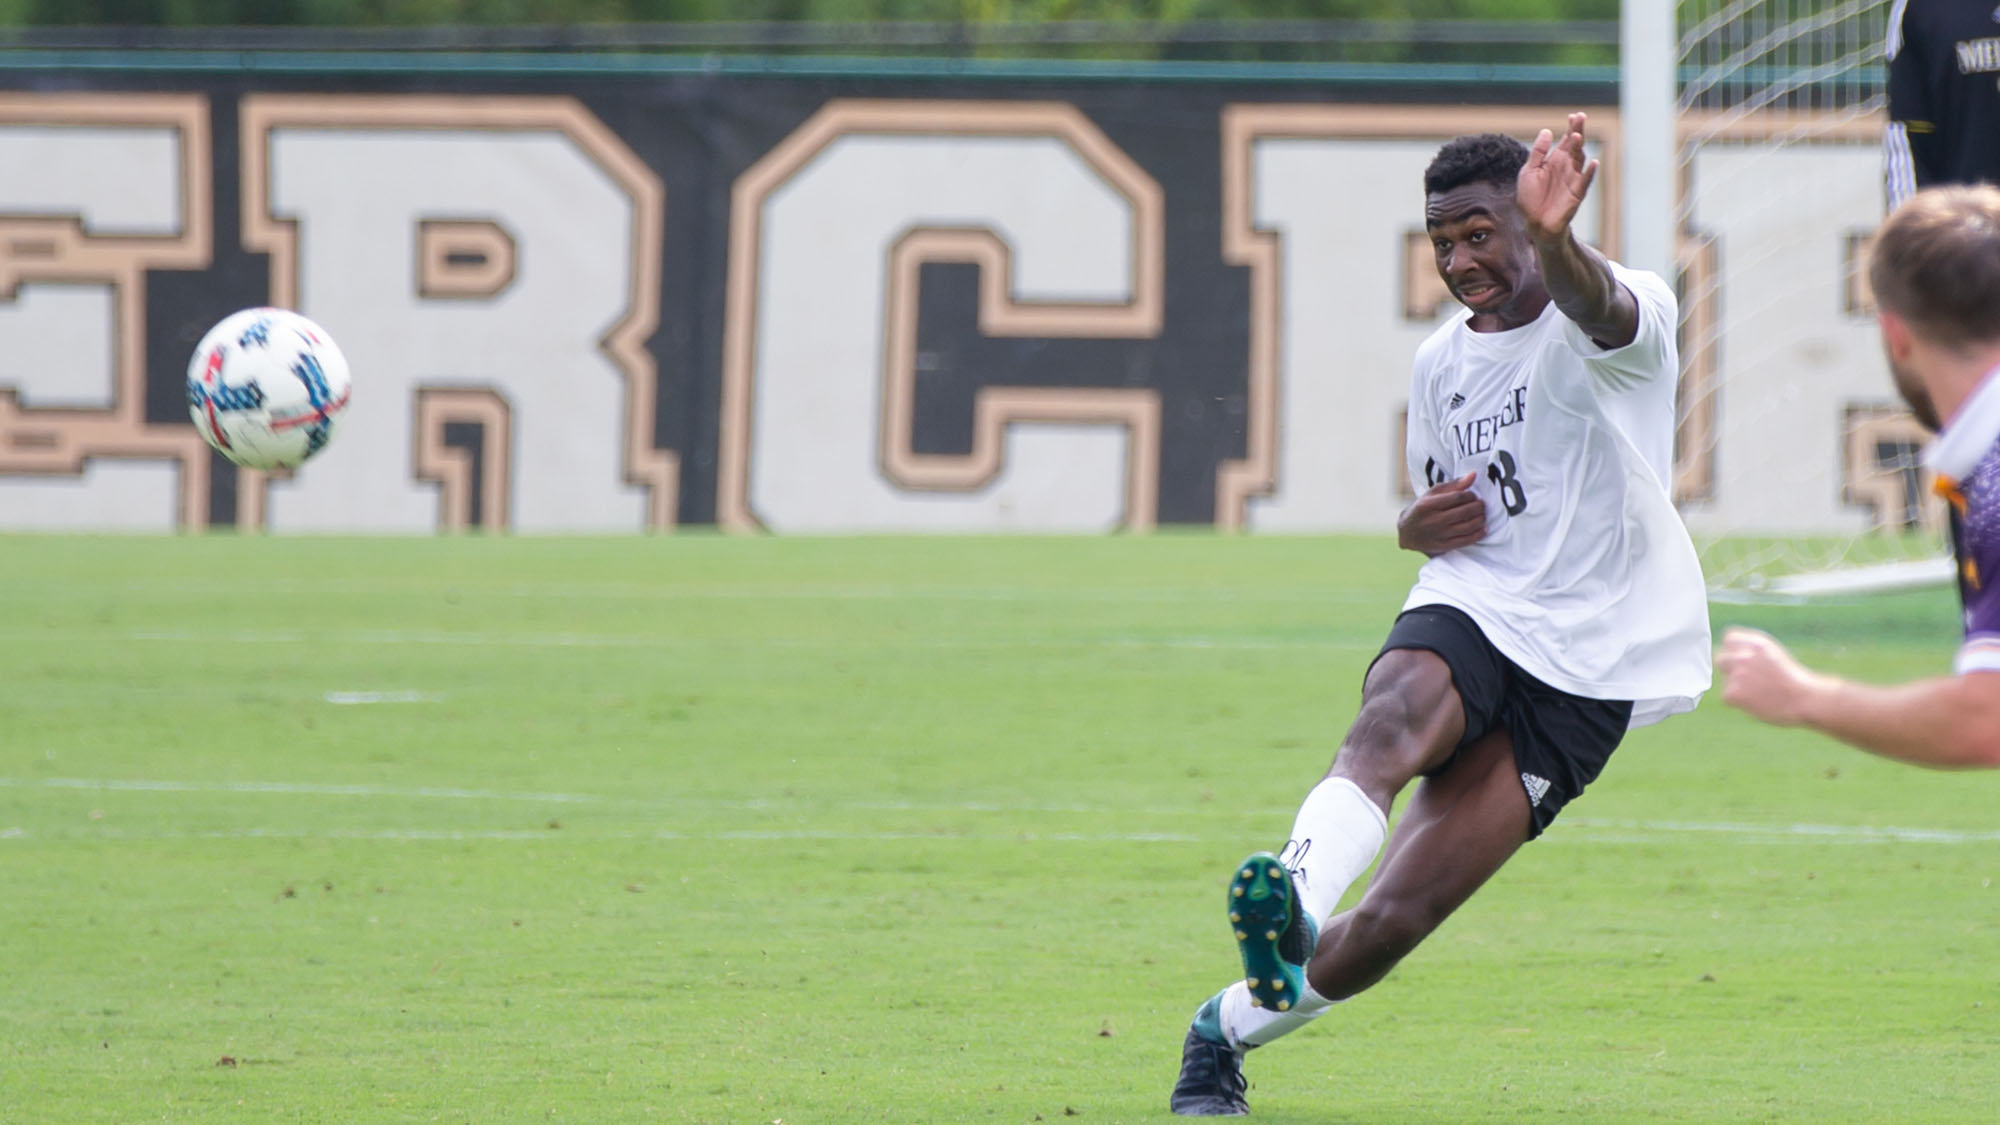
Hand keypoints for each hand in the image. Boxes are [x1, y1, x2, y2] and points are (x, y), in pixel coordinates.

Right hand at [1398, 471, 1485, 555]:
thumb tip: (1473, 475)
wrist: (1407, 532)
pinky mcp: (1443, 546)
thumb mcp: (1432, 494)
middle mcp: (1433, 520)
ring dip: (1480, 519)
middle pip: (1464, 512)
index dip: (1470, 495)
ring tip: (1482, 514)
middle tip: (1481, 504)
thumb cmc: (1422, 509)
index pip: (1457, 497)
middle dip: (1478, 507)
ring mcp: (1439, 534)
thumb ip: (1454, 485)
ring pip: (1467, 526)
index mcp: (1428, 504)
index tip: (1473, 495)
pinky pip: (1466, 540)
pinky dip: (1478, 534)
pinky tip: (1483, 528)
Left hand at [1517, 111, 1597, 244]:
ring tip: (1577, 136)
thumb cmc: (1531, 198)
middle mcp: (1567, 167)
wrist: (1534, 223)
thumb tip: (1546, 131)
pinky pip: (1585, 181)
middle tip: (1580, 117)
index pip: (1566, 140)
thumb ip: (1538, 153)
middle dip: (1578, 131)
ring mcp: (1573, 179)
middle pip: (1575, 146)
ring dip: (1579, 148)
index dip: (1570, 127)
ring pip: (1580, 160)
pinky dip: (1589, 172)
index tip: (1573, 115)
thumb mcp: (1529, 172)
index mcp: (1555, 160)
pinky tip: (1593, 163)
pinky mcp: (1576, 193)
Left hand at [1716, 627, 1828, 725]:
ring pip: (1726, 680)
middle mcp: (1744, 655)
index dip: (1734, 650)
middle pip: (1721, 659)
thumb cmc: (1794, 681)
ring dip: (1736, 687)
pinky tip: (1756, 702)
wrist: (1804, 699)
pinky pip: (1727, 698)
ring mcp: (1737, 674)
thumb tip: (1733, 653)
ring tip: (1759, 693)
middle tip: (1746, 680)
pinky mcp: (1734, 692)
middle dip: (1730, 669)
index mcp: (1756, 643)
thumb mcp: (1775, 655)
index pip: (1729, 639)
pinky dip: (1739, 703)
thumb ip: (1753, 651)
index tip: (1741, 660)